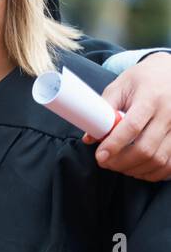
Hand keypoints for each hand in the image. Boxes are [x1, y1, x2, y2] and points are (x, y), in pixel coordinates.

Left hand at [85, 52, 170, 180]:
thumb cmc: (142, 79)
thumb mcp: (120, 86)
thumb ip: (104, 109)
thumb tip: (89, 137)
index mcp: (150, 98)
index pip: (132, 127)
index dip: (114, 144)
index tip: (100, 156)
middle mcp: (168, 114)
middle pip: (146, 148)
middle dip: (121, 162)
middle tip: (105, 163)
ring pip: (159, 160)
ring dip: (136, 169)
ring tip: (119, 166)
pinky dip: (154, 172)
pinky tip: (139, 169)